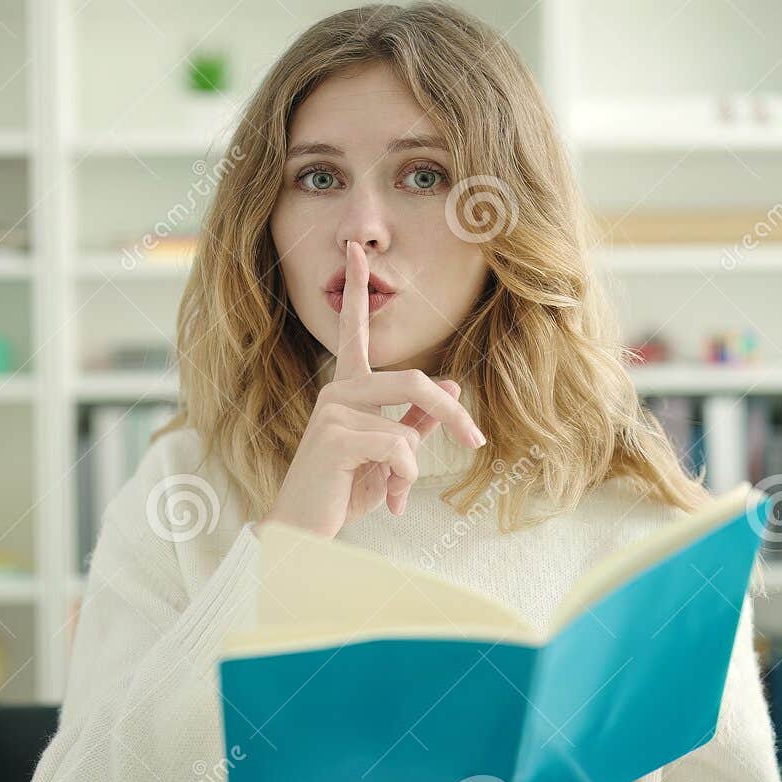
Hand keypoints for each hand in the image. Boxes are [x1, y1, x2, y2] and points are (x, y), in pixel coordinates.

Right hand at [262, 241, 485, 538]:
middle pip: (417, 380)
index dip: (357, 288)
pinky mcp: (336, 437)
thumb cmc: (342, 493)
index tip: (355, 249)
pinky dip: (402, 480)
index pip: (355, 331)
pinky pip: (397, 448)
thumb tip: (450, 382)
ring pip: (408, 427)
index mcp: (348, 389)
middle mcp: (338, 391)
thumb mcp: (387, 457)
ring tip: (393, 495)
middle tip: (477, 442)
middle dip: (454, 413)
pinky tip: (385, 502)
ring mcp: (334, 411)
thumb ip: (415, 419)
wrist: (304, 533)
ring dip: (412, 469)